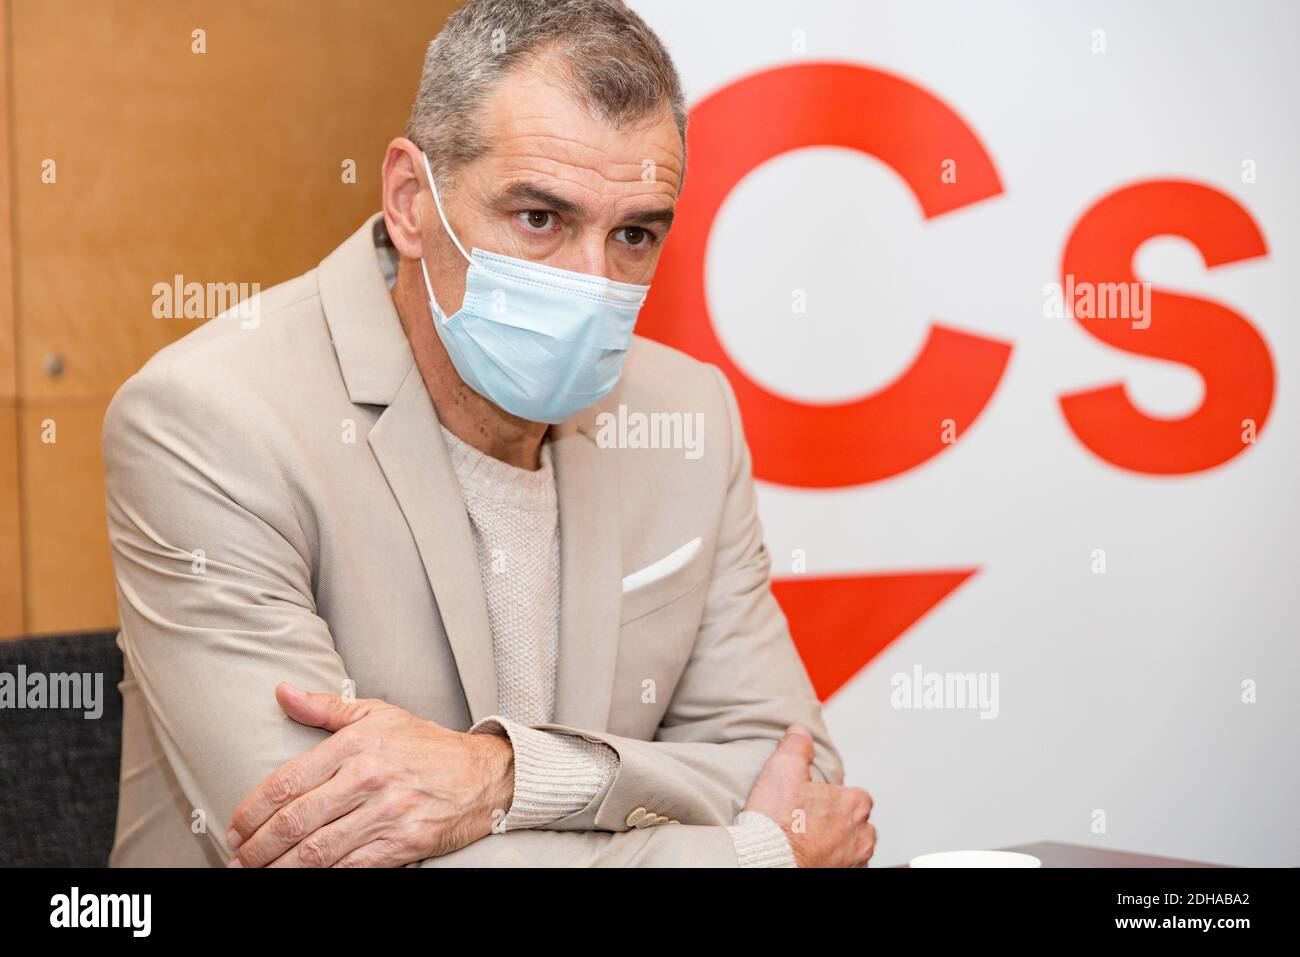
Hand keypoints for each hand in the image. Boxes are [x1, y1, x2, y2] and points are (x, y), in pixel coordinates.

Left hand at [226, 683, 514, 866]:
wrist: (482, 775)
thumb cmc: (426, 745)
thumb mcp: (378, 715)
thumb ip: (326, 707)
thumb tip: (284, 693)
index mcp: (356, 745)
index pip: (288, 782)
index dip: (252, 811)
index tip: (236, 828)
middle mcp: (368, 778)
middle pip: (296, 821)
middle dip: (258, 847)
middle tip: (240, 858)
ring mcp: (386, 813)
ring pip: (317, 851)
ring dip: (280, 867)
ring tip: (259, 873)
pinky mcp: (401, 844)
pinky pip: (349, 868)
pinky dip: (321, 877)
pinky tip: (302, 877)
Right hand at [742, 725, 874, 866]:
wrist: (767, 862)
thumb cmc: (777, 823)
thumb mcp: (782, 768)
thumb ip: (796, 746)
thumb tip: (800, 733)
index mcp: (854, 805)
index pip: (857, 796)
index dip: (834, 796)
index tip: (815, 799)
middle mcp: (860, 836)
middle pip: (858, 824)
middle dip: (839, 822)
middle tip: (811, 821)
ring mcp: (853, 861)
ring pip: (854, 849)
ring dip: (838, 845)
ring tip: (810, 841)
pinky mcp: (843, 877)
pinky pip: (845, 867)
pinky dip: (832, 862)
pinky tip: (812, 857)